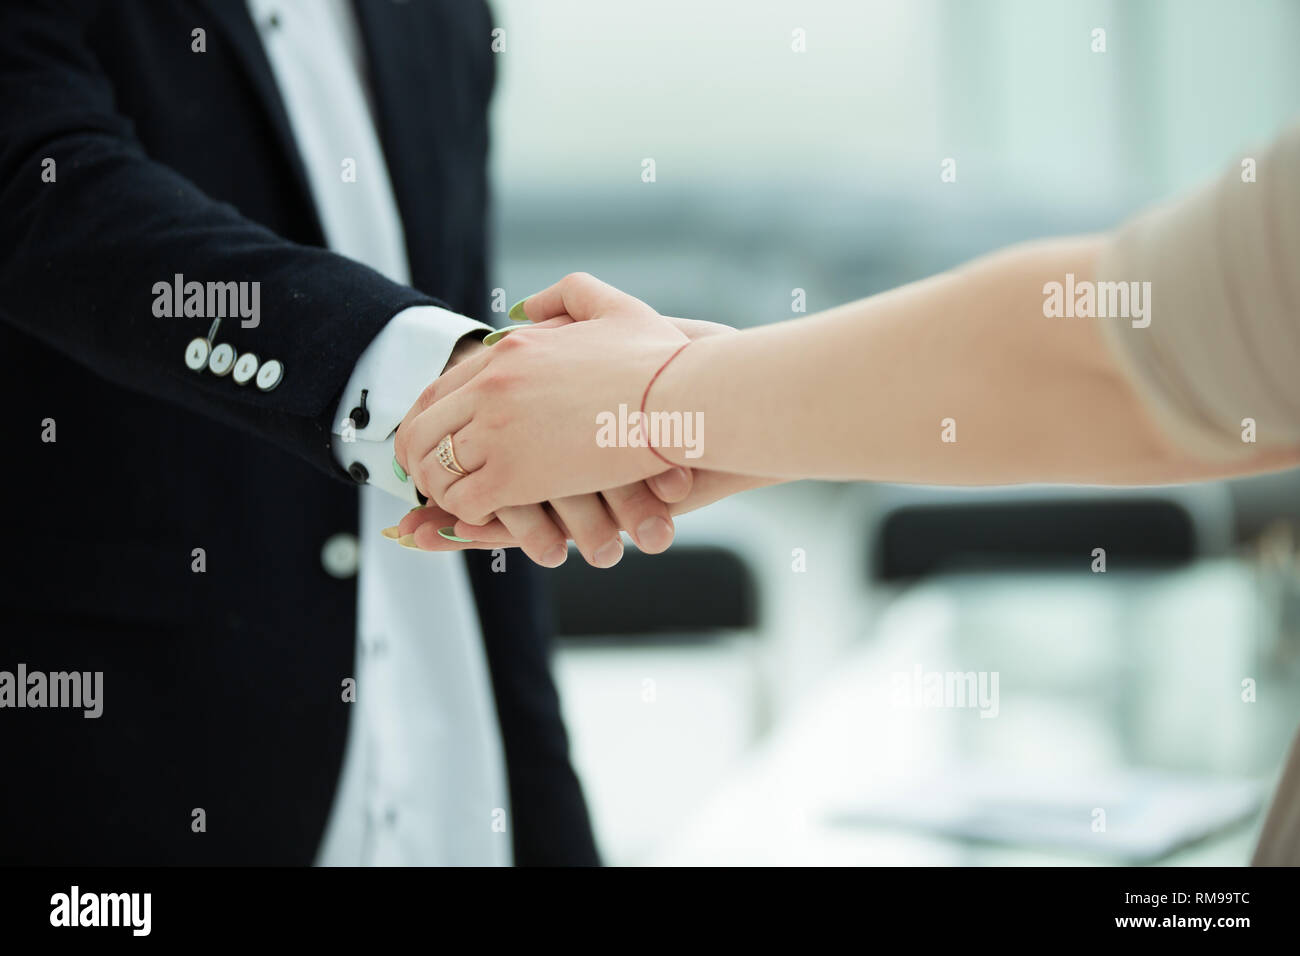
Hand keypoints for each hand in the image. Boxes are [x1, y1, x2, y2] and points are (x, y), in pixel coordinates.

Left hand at [395, 331, 692, 565]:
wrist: (687, 399)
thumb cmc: (665, 360)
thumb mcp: (614, 307)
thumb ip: (568, 296)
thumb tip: (527, 305)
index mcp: (509, 350)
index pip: (439, 388)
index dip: (426, 421)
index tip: (431, 441)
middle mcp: (492, 386)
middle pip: (422, 429)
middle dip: (417, 461)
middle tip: (428, 484)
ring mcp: (499, 430)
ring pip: (436, 470)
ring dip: (441, 491)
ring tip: (455, 506)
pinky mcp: (516, 475)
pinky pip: (466, 500)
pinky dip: (466, 514)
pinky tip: (486, 518)